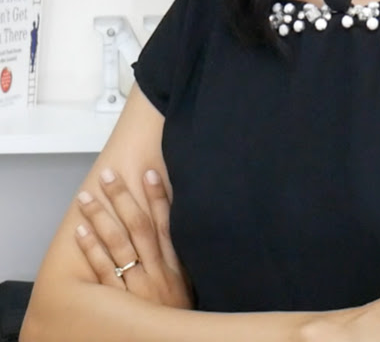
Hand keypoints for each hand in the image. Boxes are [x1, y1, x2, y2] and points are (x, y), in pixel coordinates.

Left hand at [75, 168, 192, 309]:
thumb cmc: (177, 318)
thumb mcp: (186, 286)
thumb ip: (180, 260)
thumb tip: (179, 229)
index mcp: (174, 265)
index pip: (165, 223)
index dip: (158, 196)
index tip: (150, 172)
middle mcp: (156, 271)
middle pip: (138, 226)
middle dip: (123, 198)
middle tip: (109, 175)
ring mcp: (135, 286)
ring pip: (117, 244)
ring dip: (101, 217)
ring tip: (86, 198)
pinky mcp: (115, 303)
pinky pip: (102, 272)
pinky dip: (91, 250)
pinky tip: (82, 233)